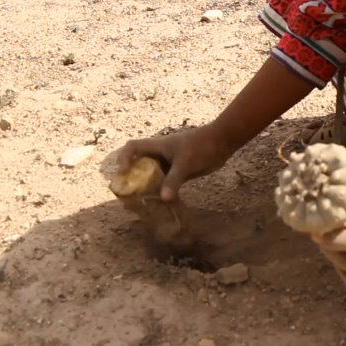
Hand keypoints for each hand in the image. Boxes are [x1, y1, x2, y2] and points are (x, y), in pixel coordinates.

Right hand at [116, 124, 236, 200]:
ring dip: (146, 187)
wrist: (222, 142)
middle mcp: (160, 155)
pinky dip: (161, 191)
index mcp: (157, 146)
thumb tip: (164, 199)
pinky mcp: (179, 173)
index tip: (122, 173)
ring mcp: (169, 164)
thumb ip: (173, 180)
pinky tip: (161, 203)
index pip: (132, 147)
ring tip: (140, 202)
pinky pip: (165, 183)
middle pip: (139, 164)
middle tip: (127, 194)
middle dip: (131, 177)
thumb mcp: (185, 163)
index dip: (123, 158)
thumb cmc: (201, 146)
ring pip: (152, 175)